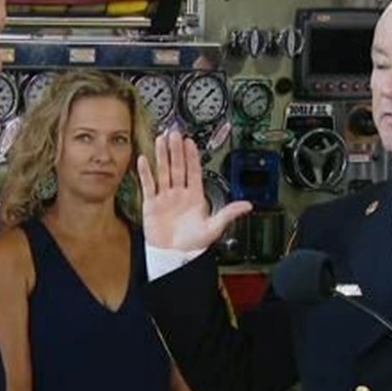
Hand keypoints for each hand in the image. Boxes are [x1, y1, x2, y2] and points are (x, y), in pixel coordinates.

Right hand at [137, 131, 252, 251]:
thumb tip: (247, 205)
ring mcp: (165, 197)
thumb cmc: (193, 244)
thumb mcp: (214, 227)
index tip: (190, 142)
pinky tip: (144, 159)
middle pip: (177, 167)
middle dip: (176, 150)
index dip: (192, 156)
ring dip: (162, 156)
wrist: (174, 257)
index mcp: (195, 197)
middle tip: (174, 133)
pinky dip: (146, 173)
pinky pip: (148, 185)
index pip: (193, 171)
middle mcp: (179, 194)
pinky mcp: (151, 204)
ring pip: (163, 172)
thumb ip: (228, 213)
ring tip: (160, 140)